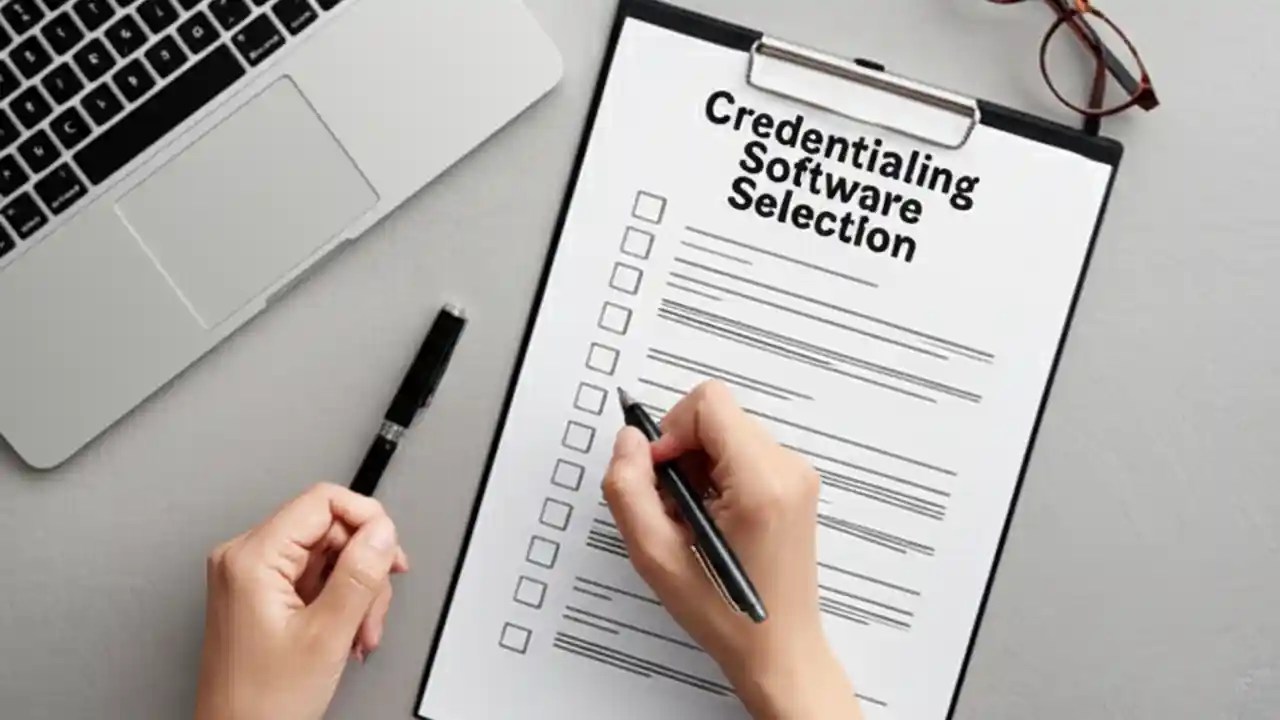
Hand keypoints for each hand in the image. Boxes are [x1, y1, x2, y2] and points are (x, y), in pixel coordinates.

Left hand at [195, 484, 409, 719]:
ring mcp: (251, 576)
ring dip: (356, 590)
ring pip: (327, 556)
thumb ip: (359, 576)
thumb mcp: (326, 636)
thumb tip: (382, 531)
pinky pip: (314, 578)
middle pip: (329, 529)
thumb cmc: (261, 702)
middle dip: (363, 568)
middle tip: (375, 605)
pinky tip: (346, 631)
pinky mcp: (260, 594)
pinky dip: (339, 602)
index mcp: (252, 558)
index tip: (387, 550)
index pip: (322, 501)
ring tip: (359, 631)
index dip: (366, 520)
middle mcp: (244, 558)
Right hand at [604, 381, 861, 719]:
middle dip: (682, 453)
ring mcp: (796, 477)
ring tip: (692, 520)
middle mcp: (788, 470)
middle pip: (717, 417)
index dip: (671, 429)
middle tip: (673, 507)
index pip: (709, 402)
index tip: (660, 472)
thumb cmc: (726, 615)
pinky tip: (711, 521)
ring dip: (698, 468)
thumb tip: (629, 441)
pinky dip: (717, 478)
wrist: (778, 651)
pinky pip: (743, 454)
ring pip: (727, 434)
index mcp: (762, 481)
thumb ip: (629, 489)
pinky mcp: (794, 487)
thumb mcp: (656, 555)